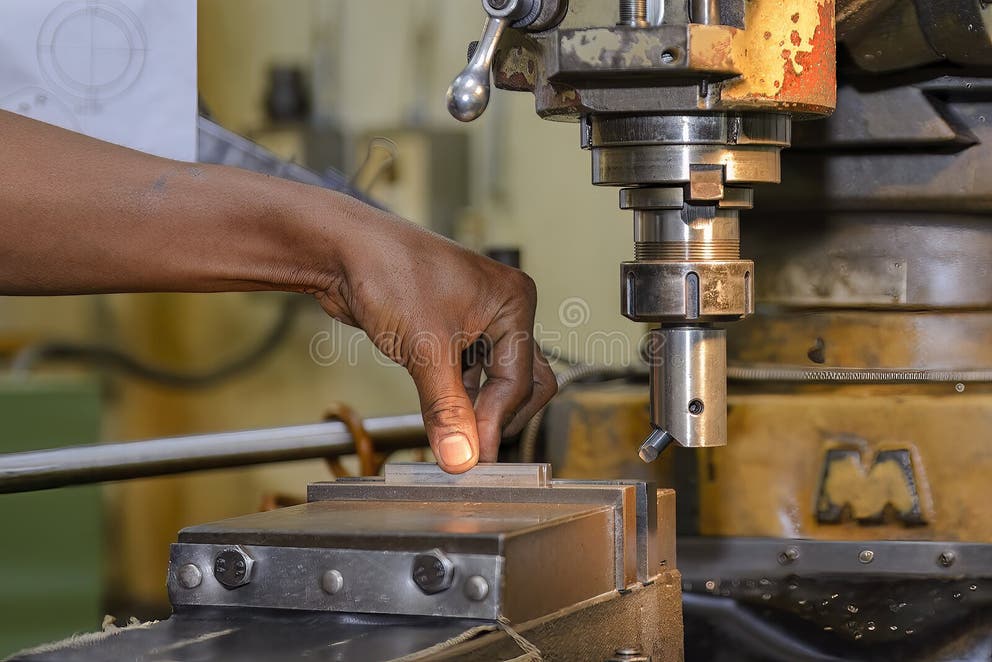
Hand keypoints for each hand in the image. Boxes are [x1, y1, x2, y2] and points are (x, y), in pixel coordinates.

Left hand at [314, 200, 556, 472]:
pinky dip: (457, 397)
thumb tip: (462, 458)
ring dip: (475, 410)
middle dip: (498, 416)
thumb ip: (446, 409)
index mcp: (514, 302)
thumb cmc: (389, 271)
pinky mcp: (448, 331)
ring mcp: (476, 319)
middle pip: (521, 382)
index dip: (494, 422)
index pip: (519, 379)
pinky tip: (440, 417)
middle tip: (472, 451)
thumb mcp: (424, 349)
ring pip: (493, 381)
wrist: (341, 249)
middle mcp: (502, 309)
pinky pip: (466, 375)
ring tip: (454, 439)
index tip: (473, 457)